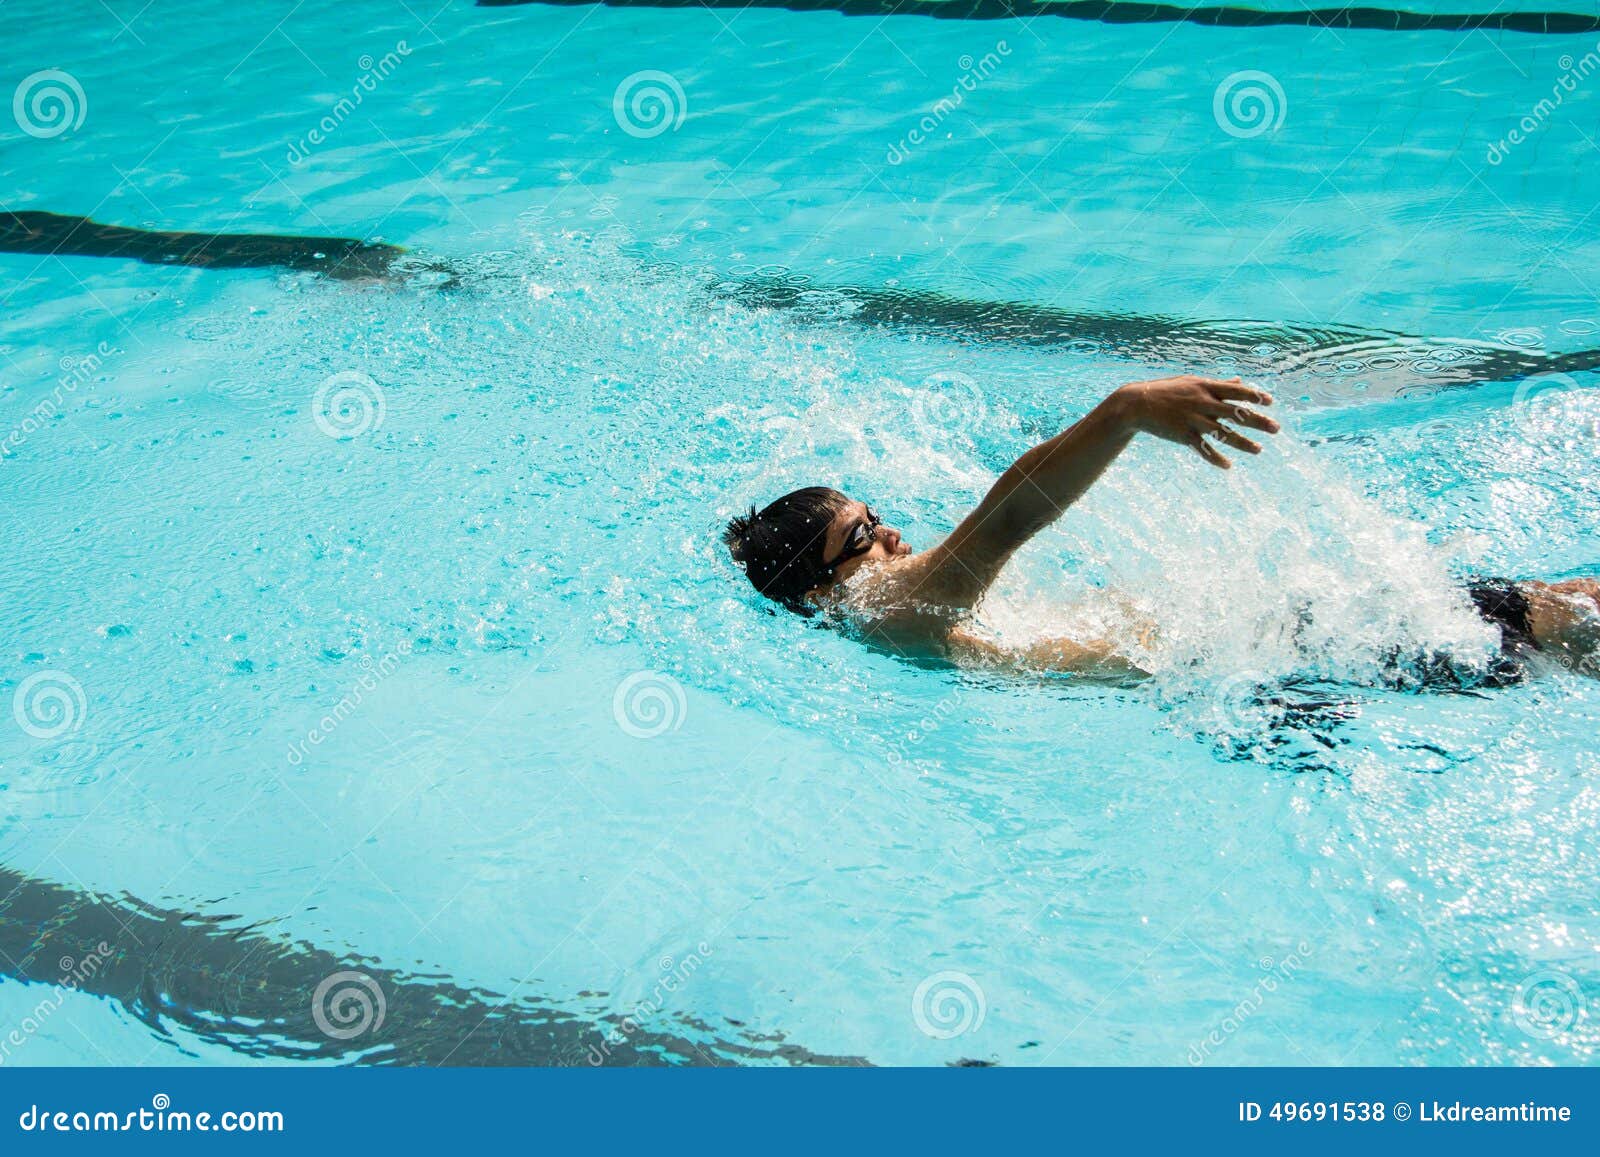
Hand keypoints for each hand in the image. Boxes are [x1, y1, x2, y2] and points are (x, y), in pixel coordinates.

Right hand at [1111, 375, 1277, 467]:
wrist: (1138, 404)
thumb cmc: (1168, 391)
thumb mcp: (1193, 382)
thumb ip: (1219, 385)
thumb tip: (1240, 381)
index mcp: (1206, 387)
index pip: (1236, 391)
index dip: (1255, 396)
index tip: (1270, 402)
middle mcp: (1202, 403)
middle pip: (1236, 413)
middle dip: (1258, 421)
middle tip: (1276, 429)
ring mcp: (1193, 420)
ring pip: (1223, 434)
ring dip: (1243, 443)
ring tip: (1258, 450)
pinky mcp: (1183, 435)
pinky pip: (1203, 449)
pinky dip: (1215, 458)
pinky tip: (1228, 466)